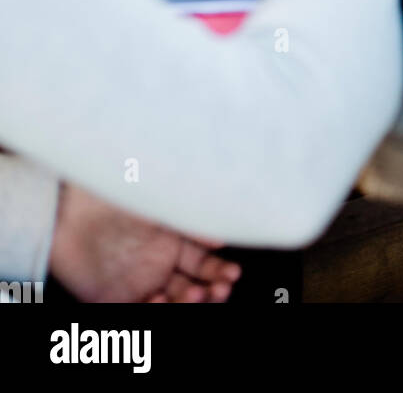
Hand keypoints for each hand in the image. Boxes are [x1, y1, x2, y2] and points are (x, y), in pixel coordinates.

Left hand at [49, 184, 241, 303]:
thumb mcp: (158, 199)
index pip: (204, 263)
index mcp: (170, 240)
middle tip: (219, 289)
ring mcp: (136, 283)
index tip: (232, 273)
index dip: (220, 270)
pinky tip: (161, 300)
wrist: (65, 206)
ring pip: (173, 303)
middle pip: (194, 286)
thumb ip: (189, 215)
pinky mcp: (112, 299)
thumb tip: (220, 234)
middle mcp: (156, 264)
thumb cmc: (112, 192)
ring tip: (195, 295)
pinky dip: (156, 311)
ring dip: (189, 302)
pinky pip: (139, 314)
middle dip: (212, 290)